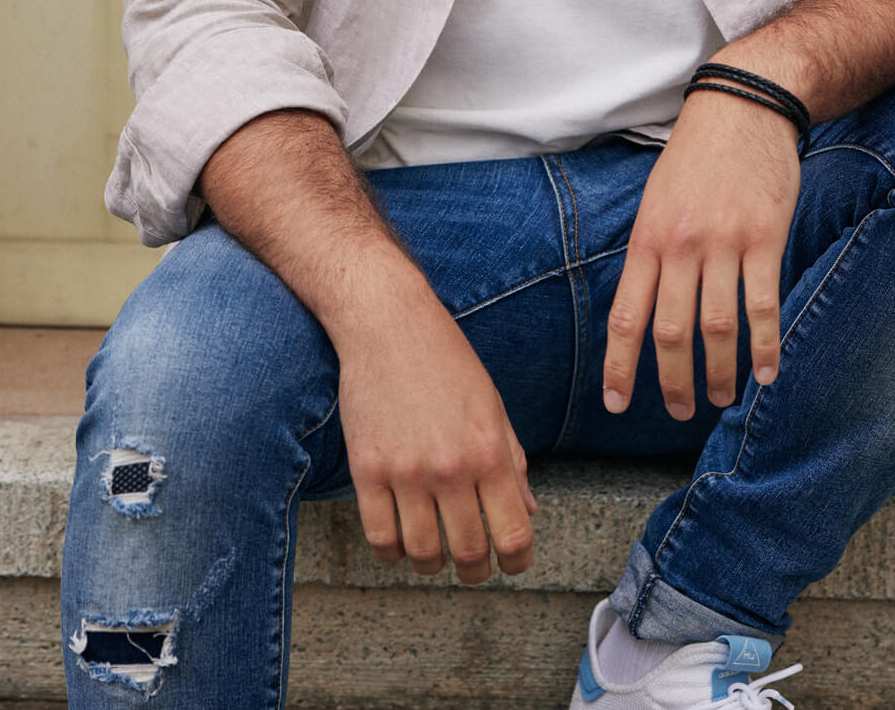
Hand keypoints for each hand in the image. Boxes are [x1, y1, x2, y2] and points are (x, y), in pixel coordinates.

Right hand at [333, 265, 537, 584]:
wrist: (387, 323)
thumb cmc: (445, 359)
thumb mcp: (492, 404)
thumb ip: (512, 460)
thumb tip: (528, 512)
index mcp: (489, 450)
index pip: (513, 534)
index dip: (516, 562)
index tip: (511, 564)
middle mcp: (450, 466)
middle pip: (468, 553)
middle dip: (476, 571)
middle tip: (474, 567)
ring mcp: (406, 471)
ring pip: (422, 554)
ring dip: (432, 565)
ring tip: (435, 553)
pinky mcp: (366, 470)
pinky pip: (380, 538)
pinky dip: (392, 552)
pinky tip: (400, 539)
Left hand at [603, 92, 801, 420]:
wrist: (741, 106)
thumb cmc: (696, 157)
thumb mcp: (656, 199)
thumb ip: (650, 252)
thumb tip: (642, 307)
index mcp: (647, 237)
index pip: (626, 316)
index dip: (620, 366)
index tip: (617, 404)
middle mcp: (680, 244)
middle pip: (671, 332)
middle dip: (673, 382)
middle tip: (679, 412)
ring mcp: (723, 242)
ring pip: (717, 327)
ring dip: (720, 373)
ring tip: (722, 398)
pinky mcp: (764, 236)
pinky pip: (763, 304)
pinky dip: (765, 346)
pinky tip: (767, 372)